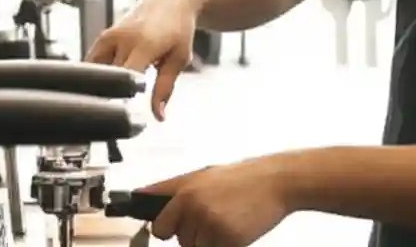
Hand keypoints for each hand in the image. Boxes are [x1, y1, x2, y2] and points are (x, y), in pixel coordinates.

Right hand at [84, 0, 203, 119]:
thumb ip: (165, 88)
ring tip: (104, 103)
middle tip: (113, 120)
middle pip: (107, 78)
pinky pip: (93, 63)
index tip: (124, 120)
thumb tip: (158, 118)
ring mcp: (109, 36)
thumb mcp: (179, 59)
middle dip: (109, 98)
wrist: (171, 0)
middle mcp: (122, 39)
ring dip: (99, 87)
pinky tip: (101, 88)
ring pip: (95, 71)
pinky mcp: (103, 37)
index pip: (125, 78)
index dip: (122, 101)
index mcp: (143, 44)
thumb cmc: (179, 31)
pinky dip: (97, 76)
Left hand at [142, 158, 292, 246]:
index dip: (169, 228)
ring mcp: (212, 226)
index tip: (178, 225)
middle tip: (215, 215)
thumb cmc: (239, 178)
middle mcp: (195, 210)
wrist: (275, 182)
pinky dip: (225, 245)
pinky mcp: (229, 240)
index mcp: (185, 193)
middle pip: (181, 240)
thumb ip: (171, 189)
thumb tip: (140, 194)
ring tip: (227, 220)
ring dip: (210, 241)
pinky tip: (236, 228)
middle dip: (194, 234)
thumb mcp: (201, 176)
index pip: (160, 227)